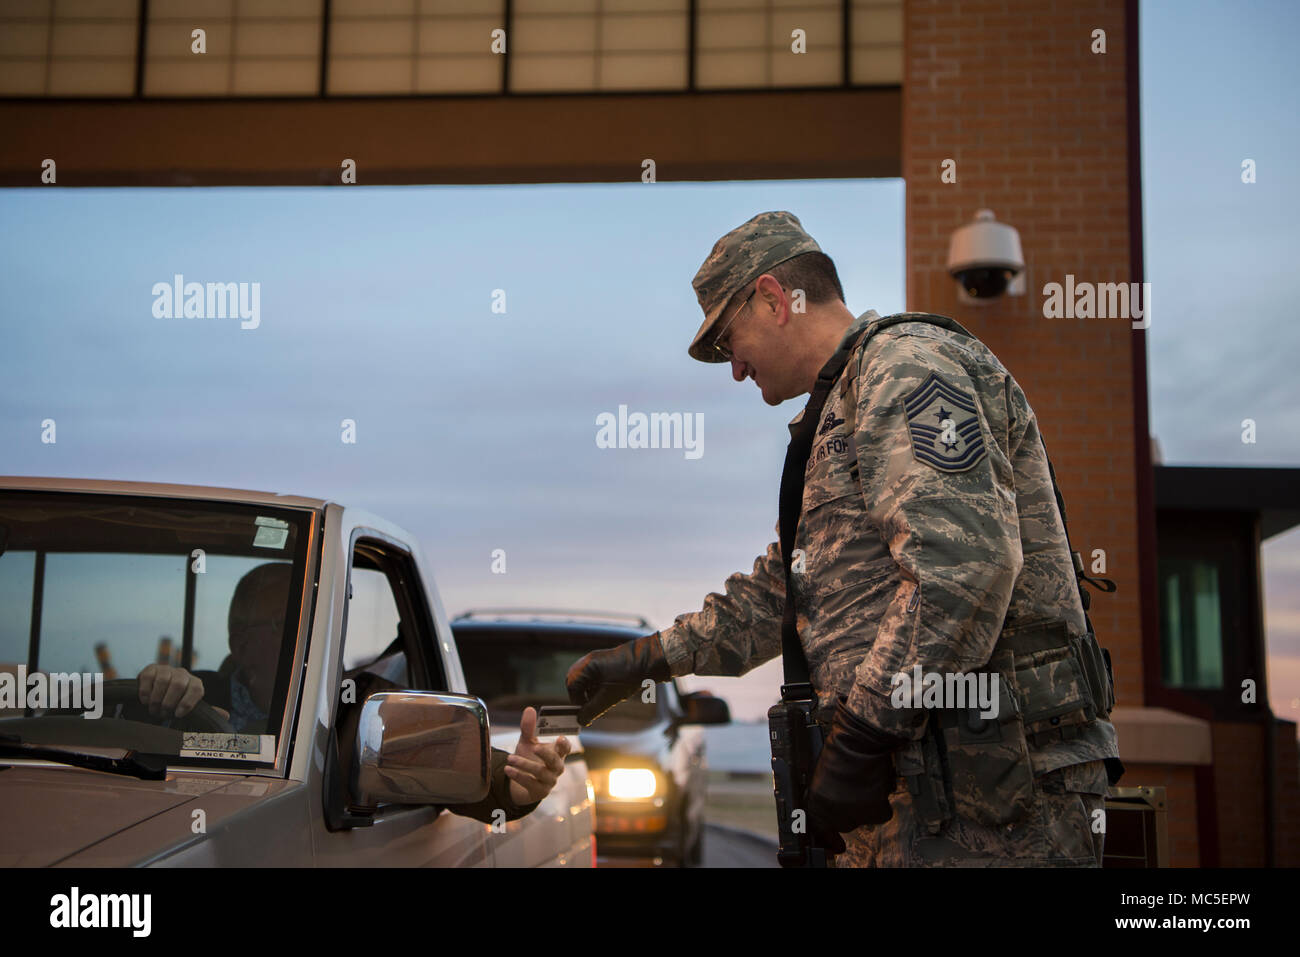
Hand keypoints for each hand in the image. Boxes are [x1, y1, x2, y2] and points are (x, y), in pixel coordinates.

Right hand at [136, 664, 228, 720]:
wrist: (157, 692)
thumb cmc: (177, 701)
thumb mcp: (190, 706)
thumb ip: (207, 710)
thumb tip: (226, 715)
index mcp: (195, 683)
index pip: (197, 689)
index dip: (188, 702)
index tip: (178, 714)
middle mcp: (182, 673)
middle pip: (179, 684)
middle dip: (169, 702)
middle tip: (162, 713)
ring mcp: (167, 669)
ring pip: (163, 681)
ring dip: (156, 699)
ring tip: (153, 709)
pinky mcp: (152, 668)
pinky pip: (149, 677)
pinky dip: (146, 691)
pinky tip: (145, 700)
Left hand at [505, 707, 571, 806]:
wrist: (521, 781)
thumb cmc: (530, 758)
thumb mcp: (527, 742)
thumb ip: (529, 728)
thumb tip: (529, 710)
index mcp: (557, 753)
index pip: (566, 749)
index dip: (564, 745)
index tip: (560, 738)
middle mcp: (556, 767)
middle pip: (556, 762)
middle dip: (546, 754)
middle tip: (535, 747)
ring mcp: (549, 780)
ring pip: (541, 773)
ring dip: (525, 765)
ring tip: (510, 758)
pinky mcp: (540, 791)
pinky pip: (531, 784)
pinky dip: (519, 776)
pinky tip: (509, 769)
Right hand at [566, 632, 671, 725]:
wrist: (652, 660)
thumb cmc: (629, 675)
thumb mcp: (609, 697)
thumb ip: (592, 710)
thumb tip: (580, 720)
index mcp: (587, 666)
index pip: (571, 686)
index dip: (577, 702)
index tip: (586, 712)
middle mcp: (590, 661)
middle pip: (577, 683)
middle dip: (584, 697)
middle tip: (594, 707)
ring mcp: (599, 661)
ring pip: (588, 681)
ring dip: (593, 693)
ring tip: (606, 700)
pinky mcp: (608, 663)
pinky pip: (598, 678)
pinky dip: (601, 688)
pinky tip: (614, 692)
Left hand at [805, 696, 903, 837]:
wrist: (859, 739)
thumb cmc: (839, 749)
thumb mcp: (821, 775)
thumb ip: (823, 797)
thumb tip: (829, 812)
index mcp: (815, 803)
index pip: (819, 829)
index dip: (827, 838)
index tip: (835, 845)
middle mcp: (833, 813)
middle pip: (844, 823)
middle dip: (849, 811)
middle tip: (854, 792)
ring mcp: (854, 813)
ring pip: (864, 818)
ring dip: (866, 804)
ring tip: (863, 781)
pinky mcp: (875, 811)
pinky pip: (881, 813)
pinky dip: (881, 801)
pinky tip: (875, 784)